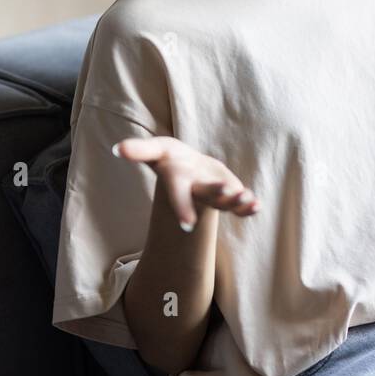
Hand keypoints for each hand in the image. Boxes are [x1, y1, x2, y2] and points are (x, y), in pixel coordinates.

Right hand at [111, 136, 259, 231]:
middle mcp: (196, 192)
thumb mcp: (155, 150)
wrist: (191, 170)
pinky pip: (240, 205)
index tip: (188, 226)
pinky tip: (256, 206)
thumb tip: (117, 149)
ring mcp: (214, 196)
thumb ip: (138, 150)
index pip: (178, 196)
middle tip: (227, 192)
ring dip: (237, 202)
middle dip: (216, 195)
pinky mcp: (229, 195)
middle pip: (206, 196)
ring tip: (247, 198)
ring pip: (226, 202)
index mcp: (178, 182)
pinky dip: (248, 207)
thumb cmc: (170, 158)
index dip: (182, 209)